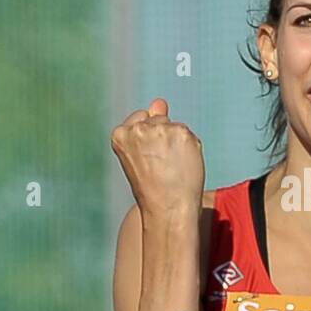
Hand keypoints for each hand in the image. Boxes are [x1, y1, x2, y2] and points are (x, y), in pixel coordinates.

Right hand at [109, 98, 204, 217]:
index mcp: (120, 134)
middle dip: (163, 138)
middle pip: (158, 119)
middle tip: (161, 166)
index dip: (148, 141)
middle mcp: (138, 128)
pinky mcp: (181, 133)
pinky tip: (183, 164)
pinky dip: (190, 148)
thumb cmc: (153, 186)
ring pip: (174, 125)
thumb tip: (159, 102)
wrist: (168, 207)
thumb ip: (148, 126)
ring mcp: (161, 129)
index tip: (148, 160)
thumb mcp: (141, 154)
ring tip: (171, 167)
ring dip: (178, 142)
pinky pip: (189, 134)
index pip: (140, 118)